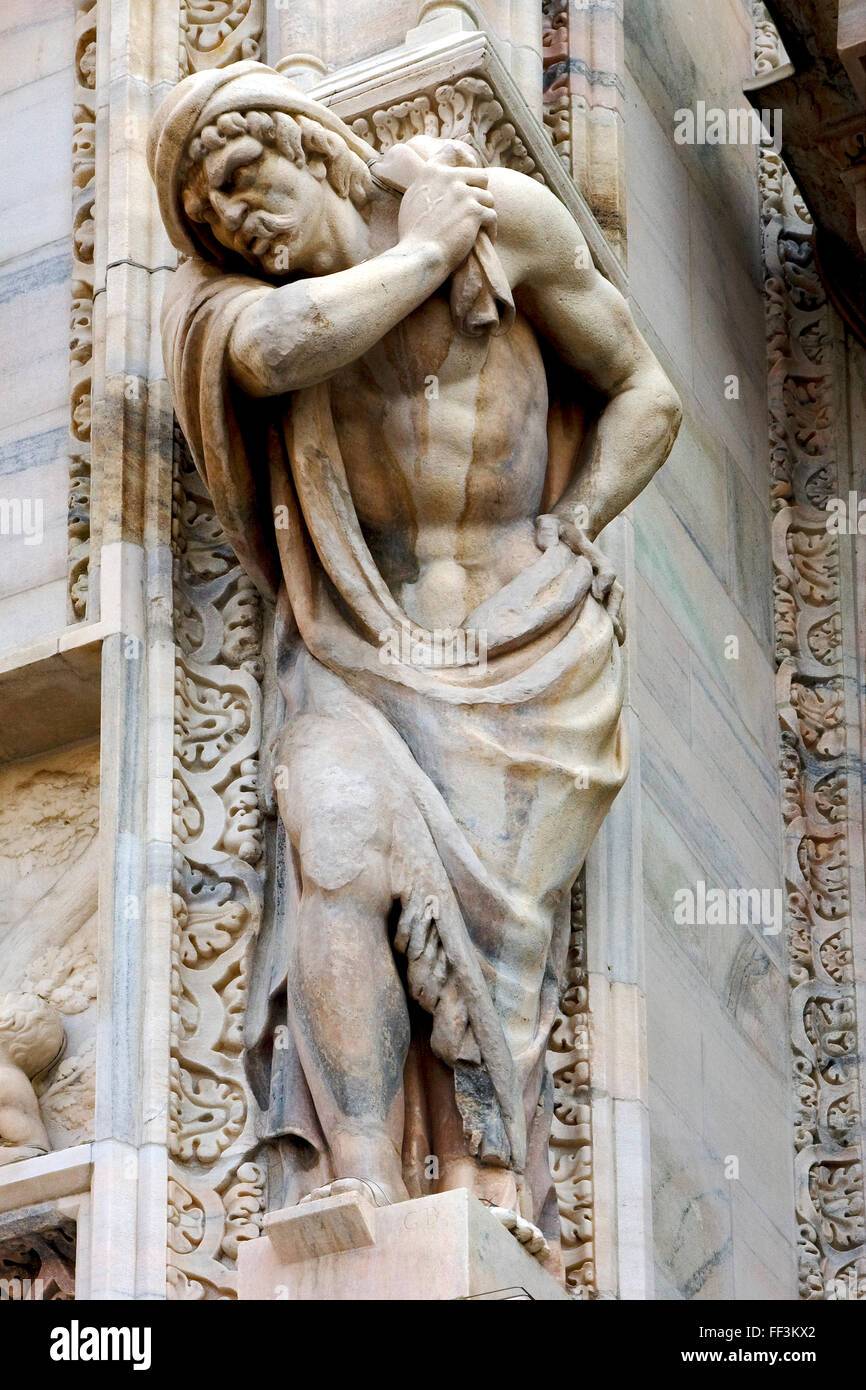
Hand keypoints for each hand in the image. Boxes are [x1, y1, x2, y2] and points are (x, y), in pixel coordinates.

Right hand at [388, 141, 496, 274]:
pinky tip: (485, 239)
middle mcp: (448, 177)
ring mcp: (463, 193)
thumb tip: (438, 178)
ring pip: (489, 198)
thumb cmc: (413, 235)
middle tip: (477, 211)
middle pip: (481, 176)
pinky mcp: (475, 210)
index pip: (452, 150)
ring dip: (486, 214)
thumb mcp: (413, 199)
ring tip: (480, 228)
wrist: (420, 256)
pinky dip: (491, 230)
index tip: (471, 171)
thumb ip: (428, 185)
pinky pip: (492, 216)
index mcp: (431, 171)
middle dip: (481, 193)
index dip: (466, 160)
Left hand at [535, 513, 624, 643]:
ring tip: (616, 644)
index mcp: (593, 556)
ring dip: (615, 623)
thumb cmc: (554, 529)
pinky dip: (608, 627)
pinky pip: (605, 612)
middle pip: (616, 593)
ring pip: (614, 606)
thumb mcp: (548, 524)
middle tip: (612, 631)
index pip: (606, 569)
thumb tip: (548, 547)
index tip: (595, 594)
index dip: (603, 580)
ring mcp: (600, 584)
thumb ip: (547, 531)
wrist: (564, 530)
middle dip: (615, 612)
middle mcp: (601, 572)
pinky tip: (607, 646)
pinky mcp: (594, 594)